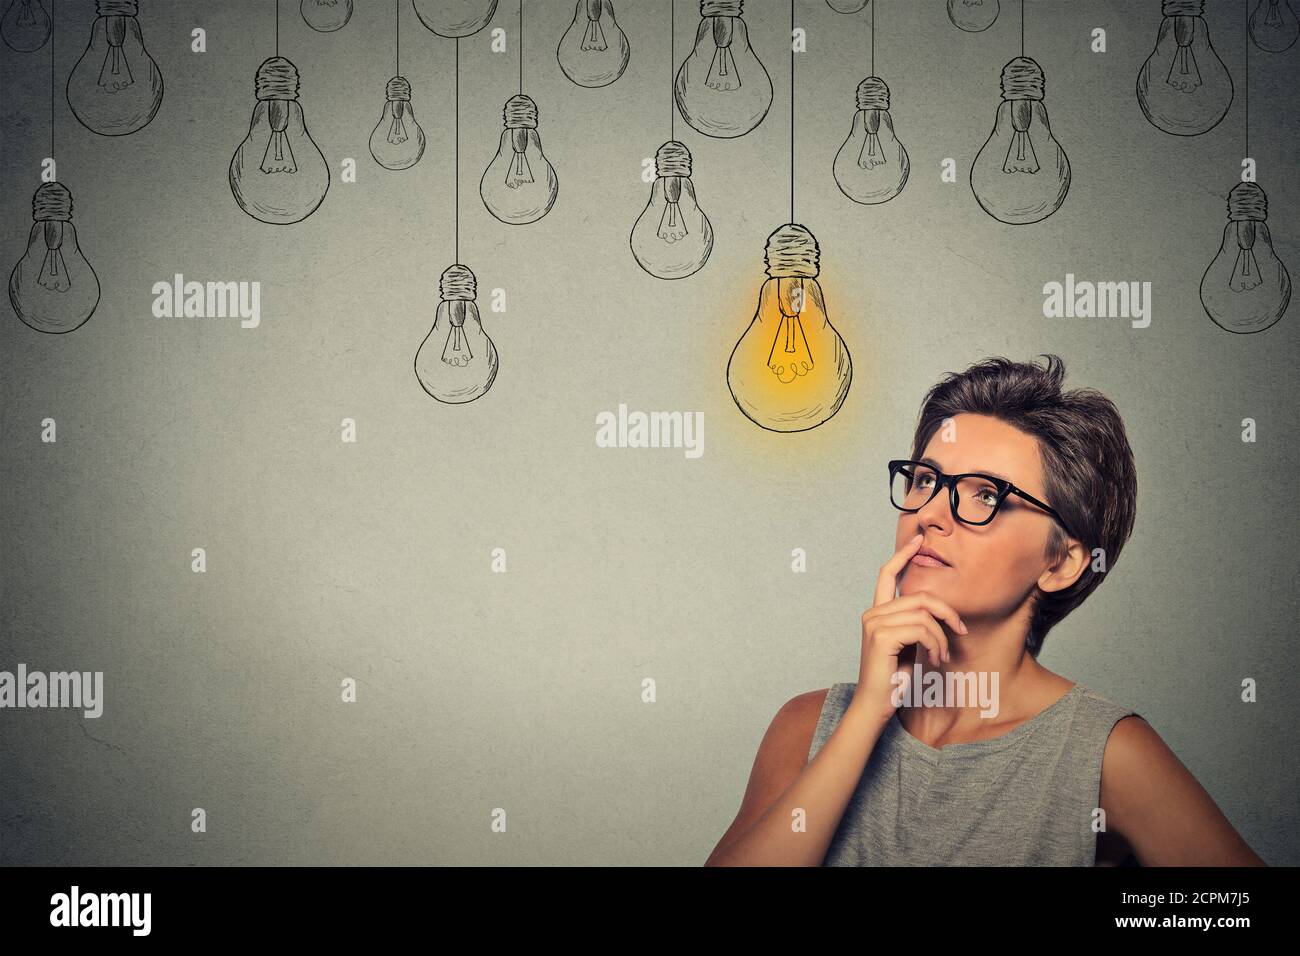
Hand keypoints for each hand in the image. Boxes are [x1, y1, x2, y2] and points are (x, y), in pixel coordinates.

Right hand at [850, 533, 967, 724]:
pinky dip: (936, 644)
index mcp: (877, 613)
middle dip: (947, 611)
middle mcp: (872, 614)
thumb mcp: (909, 645)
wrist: (876, 704)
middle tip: (961, 631)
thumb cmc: (894, 678)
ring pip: (924, 614)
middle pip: (919, 597)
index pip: (886, 574)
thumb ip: (915, 623)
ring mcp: (874, 624)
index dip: (903, 555)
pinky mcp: (881, 637)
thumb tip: (939, 610)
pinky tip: (936, 659)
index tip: (919, 541)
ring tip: (943, 655)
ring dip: (942, 636)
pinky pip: (922, 629)